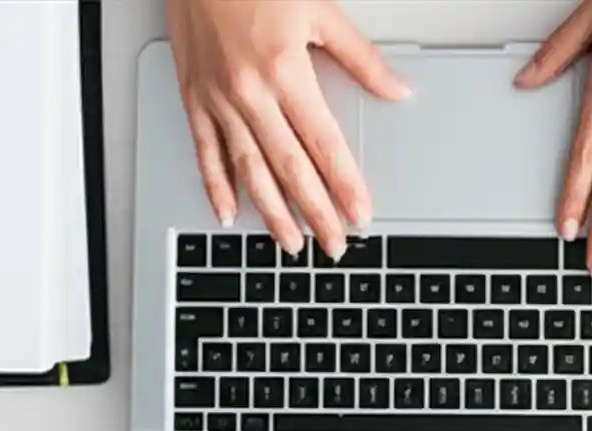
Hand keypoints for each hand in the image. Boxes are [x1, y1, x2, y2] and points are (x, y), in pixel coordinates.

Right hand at [165, 0, 410, 258]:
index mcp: (285, 74)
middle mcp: (249, 95)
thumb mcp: (320, 10)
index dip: (345, 185)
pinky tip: (230, 213)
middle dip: (315, 213)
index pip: (324, 146)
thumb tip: (398, 90)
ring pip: (249, 170)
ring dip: (272, 212)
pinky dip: (216, 186)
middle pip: (289, 169)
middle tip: (334, 245)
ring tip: (291, 244)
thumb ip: (361, 58)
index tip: (360, 214)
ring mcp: (217, 100)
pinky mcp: (193, 98)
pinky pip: (205, 153)